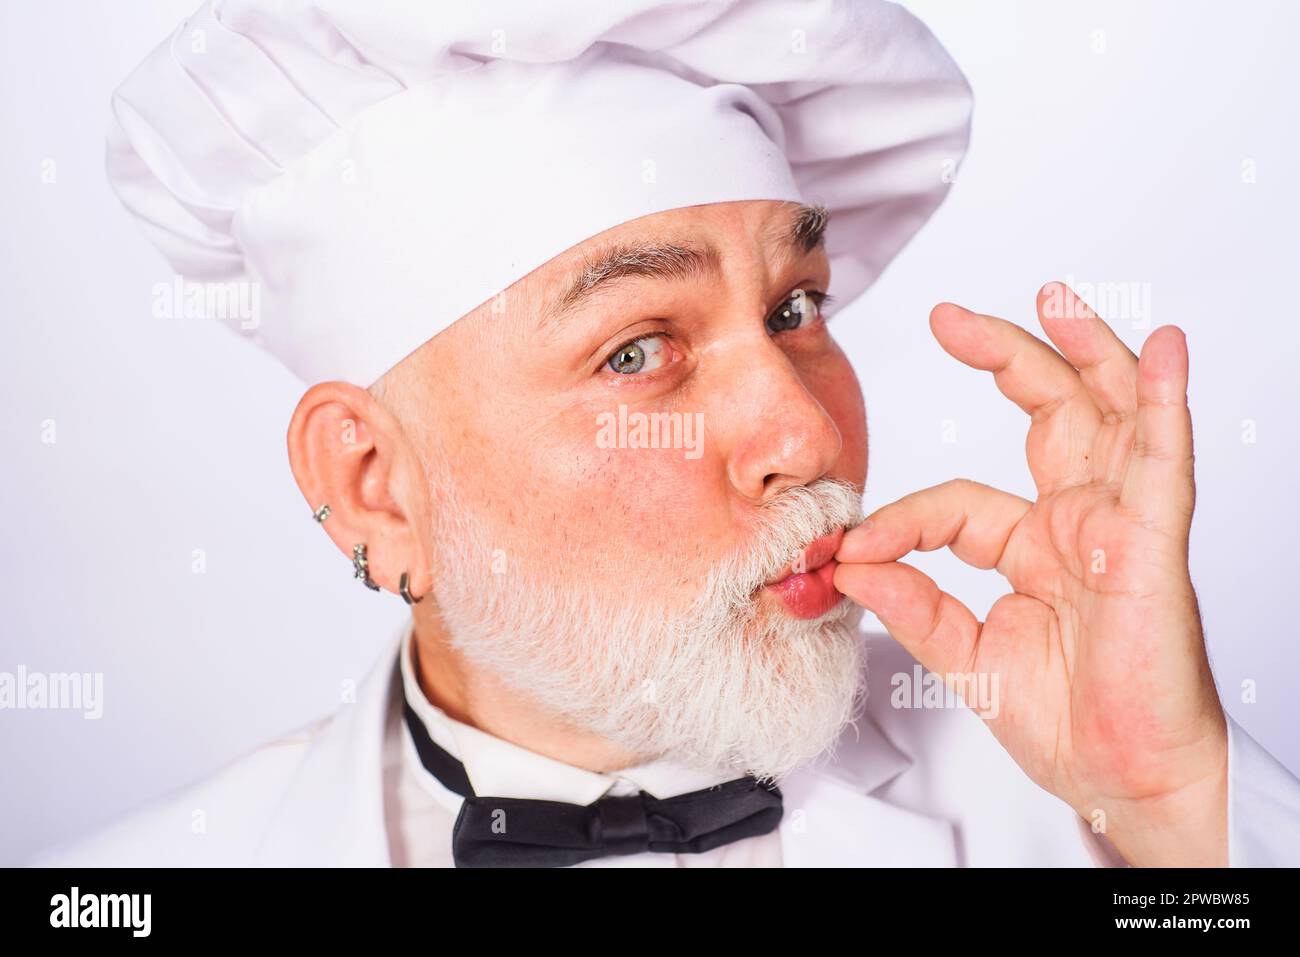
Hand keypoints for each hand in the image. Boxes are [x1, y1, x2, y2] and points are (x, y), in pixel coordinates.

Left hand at [834, 283, 1228, 866]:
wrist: (1122, 783)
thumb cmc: (1068, 722)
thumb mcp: (966, 656)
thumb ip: (912, 605)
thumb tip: (848, 565)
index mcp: (1035, 545)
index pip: (956, 500)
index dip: (900, 519)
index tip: (849, 550)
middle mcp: (1080, 522)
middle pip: (1052, 413)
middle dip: (1006, 356)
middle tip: (951, 318)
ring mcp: (1121, 526)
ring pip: (1111, 415)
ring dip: (1086, 350)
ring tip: (1055, 296)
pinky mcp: (1154, 546)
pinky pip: (1164, 464)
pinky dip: (1162, 404)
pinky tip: (1160, 353)